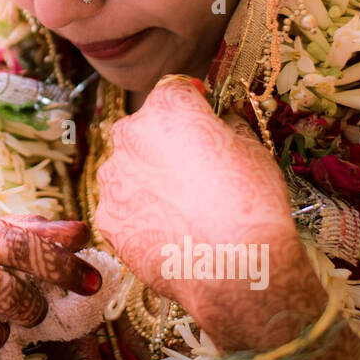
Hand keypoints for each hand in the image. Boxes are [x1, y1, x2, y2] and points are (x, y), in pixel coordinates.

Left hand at [95, 77, 359, 359]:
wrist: (234, 267)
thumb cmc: (251, 202)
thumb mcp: (253, 148)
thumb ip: (228, 126)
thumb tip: (221, 122)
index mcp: (168, 107)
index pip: (175, 92)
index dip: (192, 108)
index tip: (204, 124)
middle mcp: (130, 133)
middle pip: (144, 129)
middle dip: (164, 145)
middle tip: (193, 174)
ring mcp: (113, 177)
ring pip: (128, 169)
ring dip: (148, 180)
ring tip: (181, 210)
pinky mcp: (106, 217)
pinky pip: (121, 207)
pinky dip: (138, 215)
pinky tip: (167, 232)